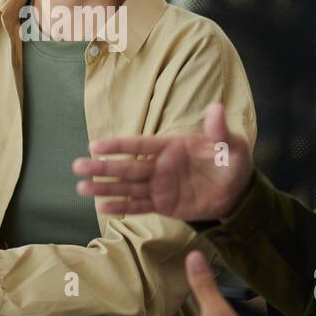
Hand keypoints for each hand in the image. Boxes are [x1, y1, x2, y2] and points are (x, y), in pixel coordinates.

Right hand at [72, 102, 252, 221]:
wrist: (237, 194)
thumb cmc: (232, 163)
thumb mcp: (232, 146)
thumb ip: (219, 131)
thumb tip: (216, 108)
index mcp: (171, 147)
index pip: (140, 145)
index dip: (118, 146)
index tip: (95, 146)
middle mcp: (160, 165)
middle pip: (126, 166)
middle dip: (102, 167)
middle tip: (77, 166)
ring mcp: (160, 185)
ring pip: (127, 186)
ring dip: (105, 188)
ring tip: (81, 188)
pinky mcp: (163, 204)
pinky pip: (140, 206)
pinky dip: (122, 207)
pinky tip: (103, 208)